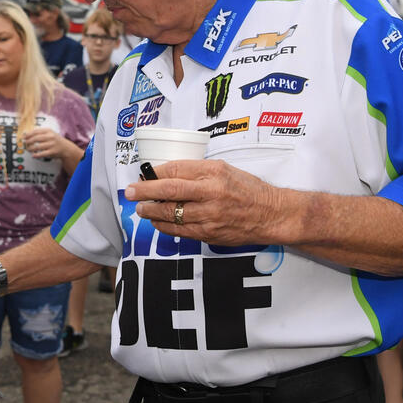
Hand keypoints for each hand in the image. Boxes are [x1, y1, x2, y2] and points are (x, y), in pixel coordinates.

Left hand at [24, 126, 65, 160]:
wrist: (65, 147)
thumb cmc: (55, 140)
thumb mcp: (49, 133)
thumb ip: (40, 133)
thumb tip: (26, 134)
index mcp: (49, 130)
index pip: (36, 131)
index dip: (28, 134)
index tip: (24, 137)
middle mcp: (51, 136)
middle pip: (36, 138)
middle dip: (29, 141)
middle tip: (25, 143)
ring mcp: (52, 144)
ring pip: (38, 146)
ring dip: (31, 148)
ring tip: (28, 149)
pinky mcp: (53, 151)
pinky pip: (42, 154)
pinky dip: (36, 155)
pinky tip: (33, 155)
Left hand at [124, 159, 292, 245]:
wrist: (272, 215)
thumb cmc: (249, 189)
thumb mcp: (225, 169)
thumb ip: (197, 171)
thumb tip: (167, 174)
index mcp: (214, 173)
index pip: (176, 170)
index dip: (155, 173)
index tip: (144, 174)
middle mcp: (211, 193)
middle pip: (168, 191)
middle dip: (144, 191)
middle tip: (130, 191)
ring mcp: (209, 216)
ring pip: (171, 213)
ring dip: (151, 211)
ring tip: (141, 207)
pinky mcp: (209, 234)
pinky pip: (180, 230)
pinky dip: (164, 226)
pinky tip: (157, 221)